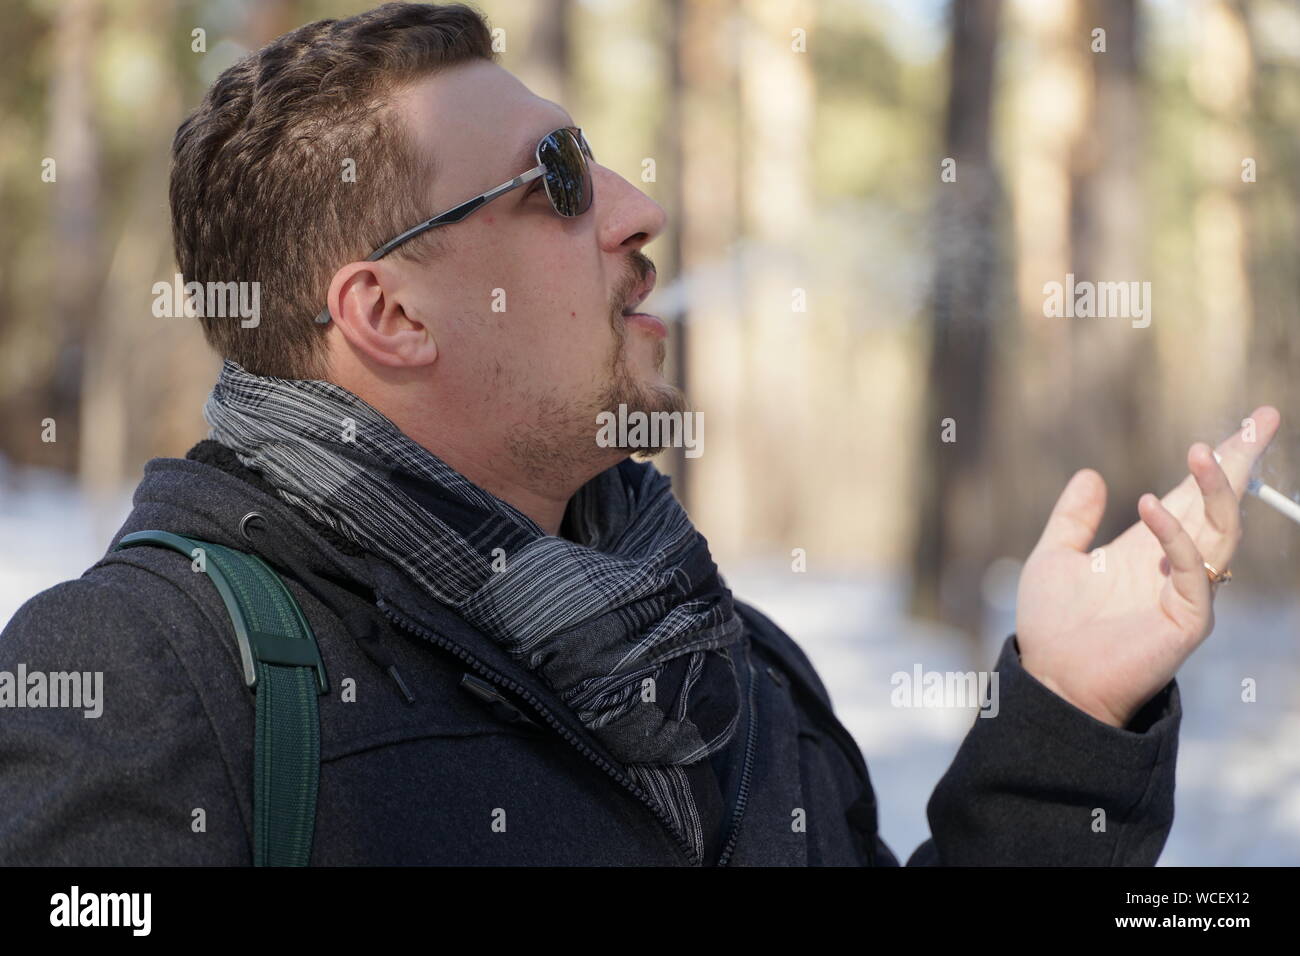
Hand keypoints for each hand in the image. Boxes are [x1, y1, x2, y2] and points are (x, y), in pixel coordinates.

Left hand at [1015, 406, 1280, 727]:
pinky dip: (1176, 535)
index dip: (1217, 461)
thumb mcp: (1054, 558)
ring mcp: (1188, 591)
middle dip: (1241, 462)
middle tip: (1263, 418)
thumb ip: (1073, 519)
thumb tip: (1091, 474)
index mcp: (1149, 547)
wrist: (1053, 680)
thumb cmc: (1053, 626)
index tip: (1246, 423)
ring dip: (1216, 489)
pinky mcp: (1188, 618)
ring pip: (1220, 531)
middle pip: (1219, 504)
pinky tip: (1148, 505)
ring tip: (1203, 450)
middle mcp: (1176, 564)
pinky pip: (1195, 569)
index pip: (1192, 495)